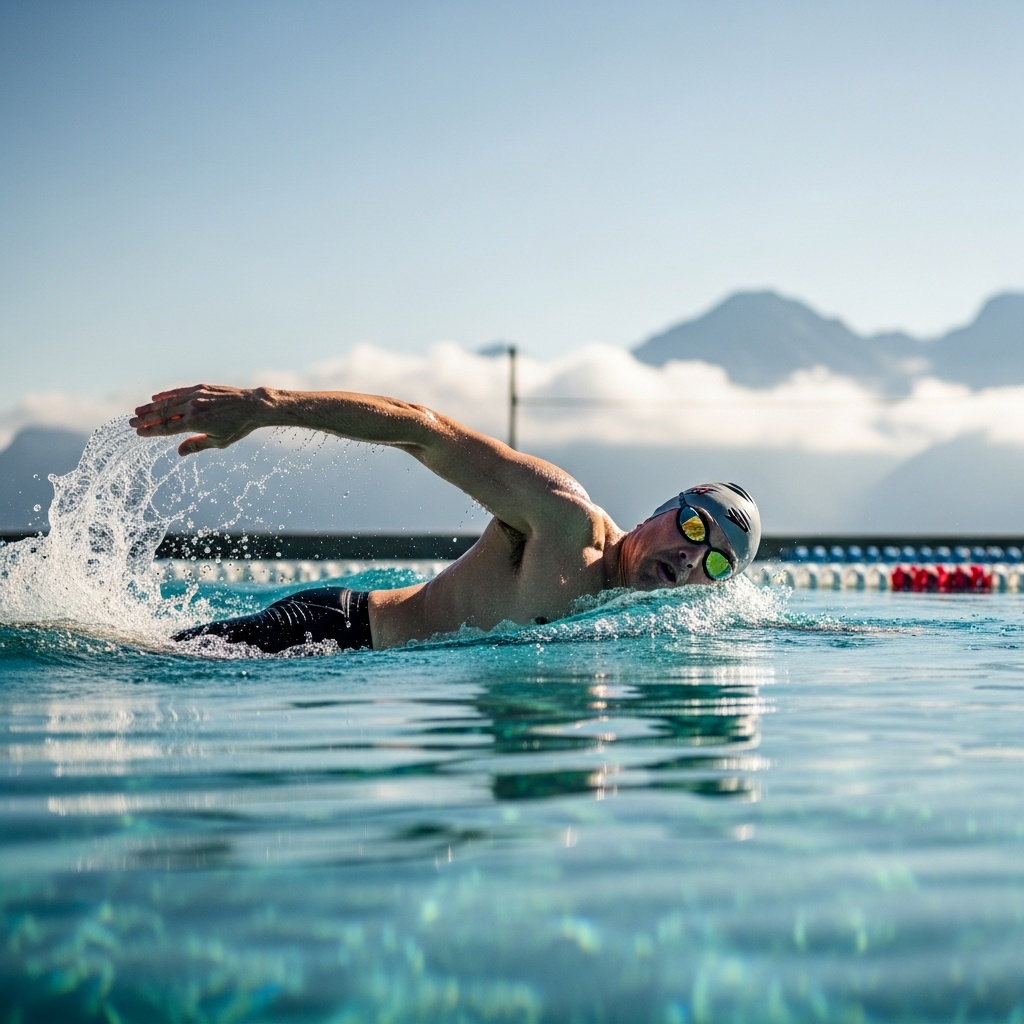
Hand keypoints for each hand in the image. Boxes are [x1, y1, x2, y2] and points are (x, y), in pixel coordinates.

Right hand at [130, 384, 263, 455]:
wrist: (253, 406)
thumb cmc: (238, 427)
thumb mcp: (219, 441)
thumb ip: (197, 445)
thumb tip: (178, 452)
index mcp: (195, 422)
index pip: (167, 428)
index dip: (151, 431)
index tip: (139, 433)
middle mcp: (192, 407)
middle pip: (163, 414)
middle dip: (146, 419)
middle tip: (131, 423)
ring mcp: (196, 395)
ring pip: (168, 401)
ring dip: (151, 406)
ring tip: (138, 411)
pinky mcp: (201, 387)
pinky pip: (179, 391)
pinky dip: (167, 394)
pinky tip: (156, 397)